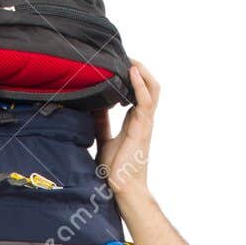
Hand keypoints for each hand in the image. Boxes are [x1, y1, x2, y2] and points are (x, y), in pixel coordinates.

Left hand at [93, 60, 157, 204]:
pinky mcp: (142, 128)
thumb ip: (101, 122)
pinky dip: (140, 84)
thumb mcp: (103, 139)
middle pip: (150, 86)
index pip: (138, 93)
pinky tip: (132, 71)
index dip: (132, 77)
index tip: (119, 64)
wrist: (121, 188)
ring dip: (143, 72)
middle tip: (124, 56)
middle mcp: (143, 120)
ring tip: (130, 58)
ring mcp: (145, 123)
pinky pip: (145, 101)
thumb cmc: (115, 169)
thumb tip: (93, 106)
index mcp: (135, 121)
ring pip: (153, 89)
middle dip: (140, 69)